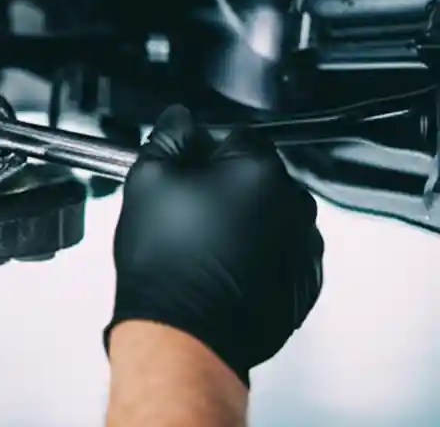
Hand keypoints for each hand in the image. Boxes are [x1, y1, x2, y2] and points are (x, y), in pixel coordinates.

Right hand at [108, 106, 323, 384]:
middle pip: (256, 175)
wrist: (183, 333)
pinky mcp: (304, 281)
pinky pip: (281, 252)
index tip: (184, 174)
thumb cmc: (167, 265)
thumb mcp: (148, 180)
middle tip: (187, 214)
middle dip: (226, 187)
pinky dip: (258, 256)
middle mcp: (292, 203)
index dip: (202, 153)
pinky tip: (222, 269)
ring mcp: (303, 245)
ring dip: (245, 221)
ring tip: (202, 247)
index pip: (235, 135)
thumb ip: (168, 137)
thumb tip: (180, 120)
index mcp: (257, 169)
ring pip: (270, 214)